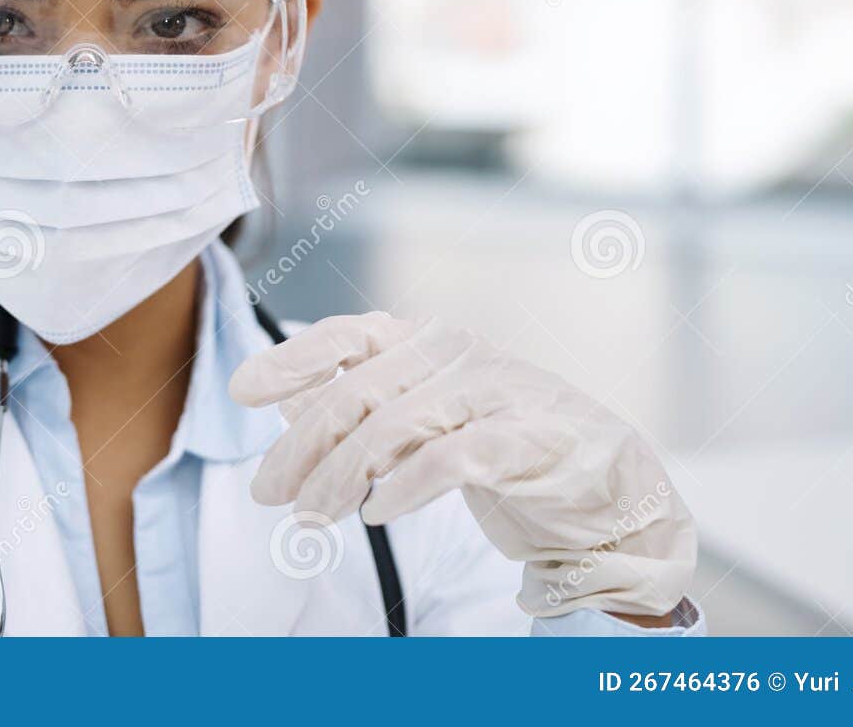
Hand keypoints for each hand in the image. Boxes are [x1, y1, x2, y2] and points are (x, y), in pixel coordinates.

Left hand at [229, 312, 696, 618]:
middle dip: (302, 448)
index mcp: (426, 341)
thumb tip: (286, 406)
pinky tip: (377, 513)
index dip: (292, 358)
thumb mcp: (424, 421)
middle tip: (270, 495)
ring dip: (340, 478)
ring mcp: (495, 390)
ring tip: (313, 517)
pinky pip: (450, 457)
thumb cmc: (504, 448)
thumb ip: (364, 407)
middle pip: (356, 393)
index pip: (348, 334)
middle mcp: (456, 353)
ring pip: (393, 427)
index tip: (243, 392)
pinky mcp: (529, 438)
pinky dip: (404, 486)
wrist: (610, 488)